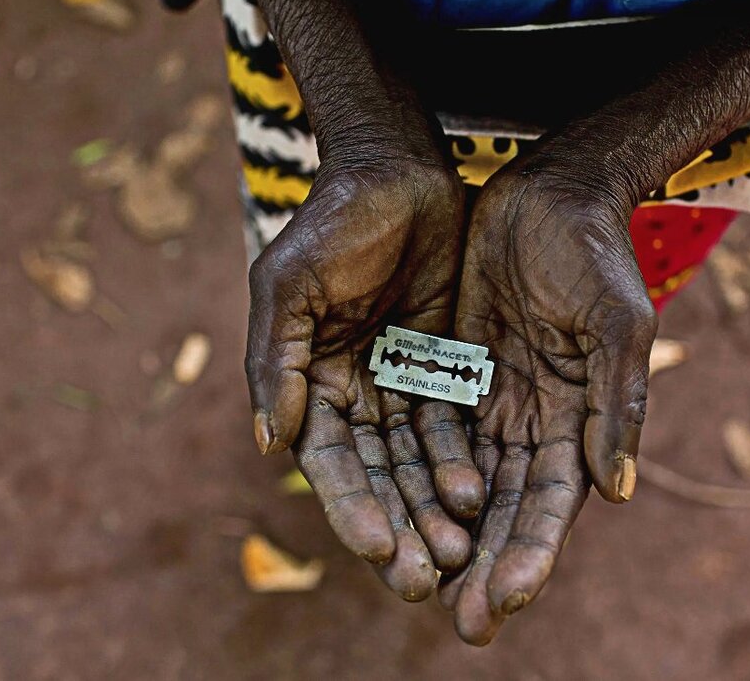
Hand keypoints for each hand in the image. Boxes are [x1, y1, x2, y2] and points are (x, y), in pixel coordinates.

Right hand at [247, 150, 483, 600]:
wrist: (398, 170)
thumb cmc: (333, 221)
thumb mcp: (289, 283)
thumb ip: (275, 360)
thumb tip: (269, 444)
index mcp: (308, 382)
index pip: (330, 461)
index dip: (350, 507)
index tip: (377, 549)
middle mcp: (354, 393)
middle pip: (376, 476)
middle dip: (396, 526)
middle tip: (422, 579)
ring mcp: (402, 383)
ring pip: (418, 462)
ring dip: (432, 508)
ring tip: (458, 552)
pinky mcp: (447, 367)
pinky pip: (456, 426)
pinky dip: (463, 463)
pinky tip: (480, 496)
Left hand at [446, 168, 657, 643]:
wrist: (550, 194)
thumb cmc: (595, 255)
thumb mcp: (616, 323)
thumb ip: (618, 404)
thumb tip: (618, 493)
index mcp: (579, 420)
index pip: (552, 503)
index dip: (530, 553)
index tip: (502, 600)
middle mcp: (534, 422)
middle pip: (505, 509)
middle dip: (485, 565)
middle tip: (460, 624)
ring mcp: (491, 400)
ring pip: (462, 482)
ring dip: (444, 534)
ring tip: (417, 586)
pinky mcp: (453, 371)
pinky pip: (429, 433)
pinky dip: (415, 475)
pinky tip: (393, 513)